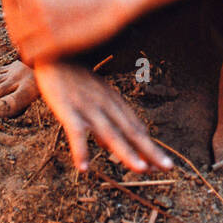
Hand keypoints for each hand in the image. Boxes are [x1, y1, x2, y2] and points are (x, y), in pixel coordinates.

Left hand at [1, 0, 123, 65]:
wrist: (110, 5)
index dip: (11, 5)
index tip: (19, 13)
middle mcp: (35, 1)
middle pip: (9, 18)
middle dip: (15, 26)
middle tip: (27, 33)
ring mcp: (43, 22)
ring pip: (16, 37)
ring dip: (22, 42)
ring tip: (33, 44)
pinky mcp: (52, 41)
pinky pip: (28, 53)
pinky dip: (31, 56)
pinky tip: (40, 54)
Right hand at [32, 61, 172, 172]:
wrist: (55, 53)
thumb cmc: (77, 79)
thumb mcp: (96, 98)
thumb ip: (104, 122)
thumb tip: (109, 149)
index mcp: (115, 103)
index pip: (136, 129)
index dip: (150, 149)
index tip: (164, 166)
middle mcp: (106, 106)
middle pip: (131, 132)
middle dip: (150, 151)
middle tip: (168, 168)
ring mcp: (88, 108)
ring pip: (110, 133)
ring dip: (126, 152)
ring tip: (141, 169)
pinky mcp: (67, 110)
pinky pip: (75, 132)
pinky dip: (80, 150)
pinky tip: (84, 168)